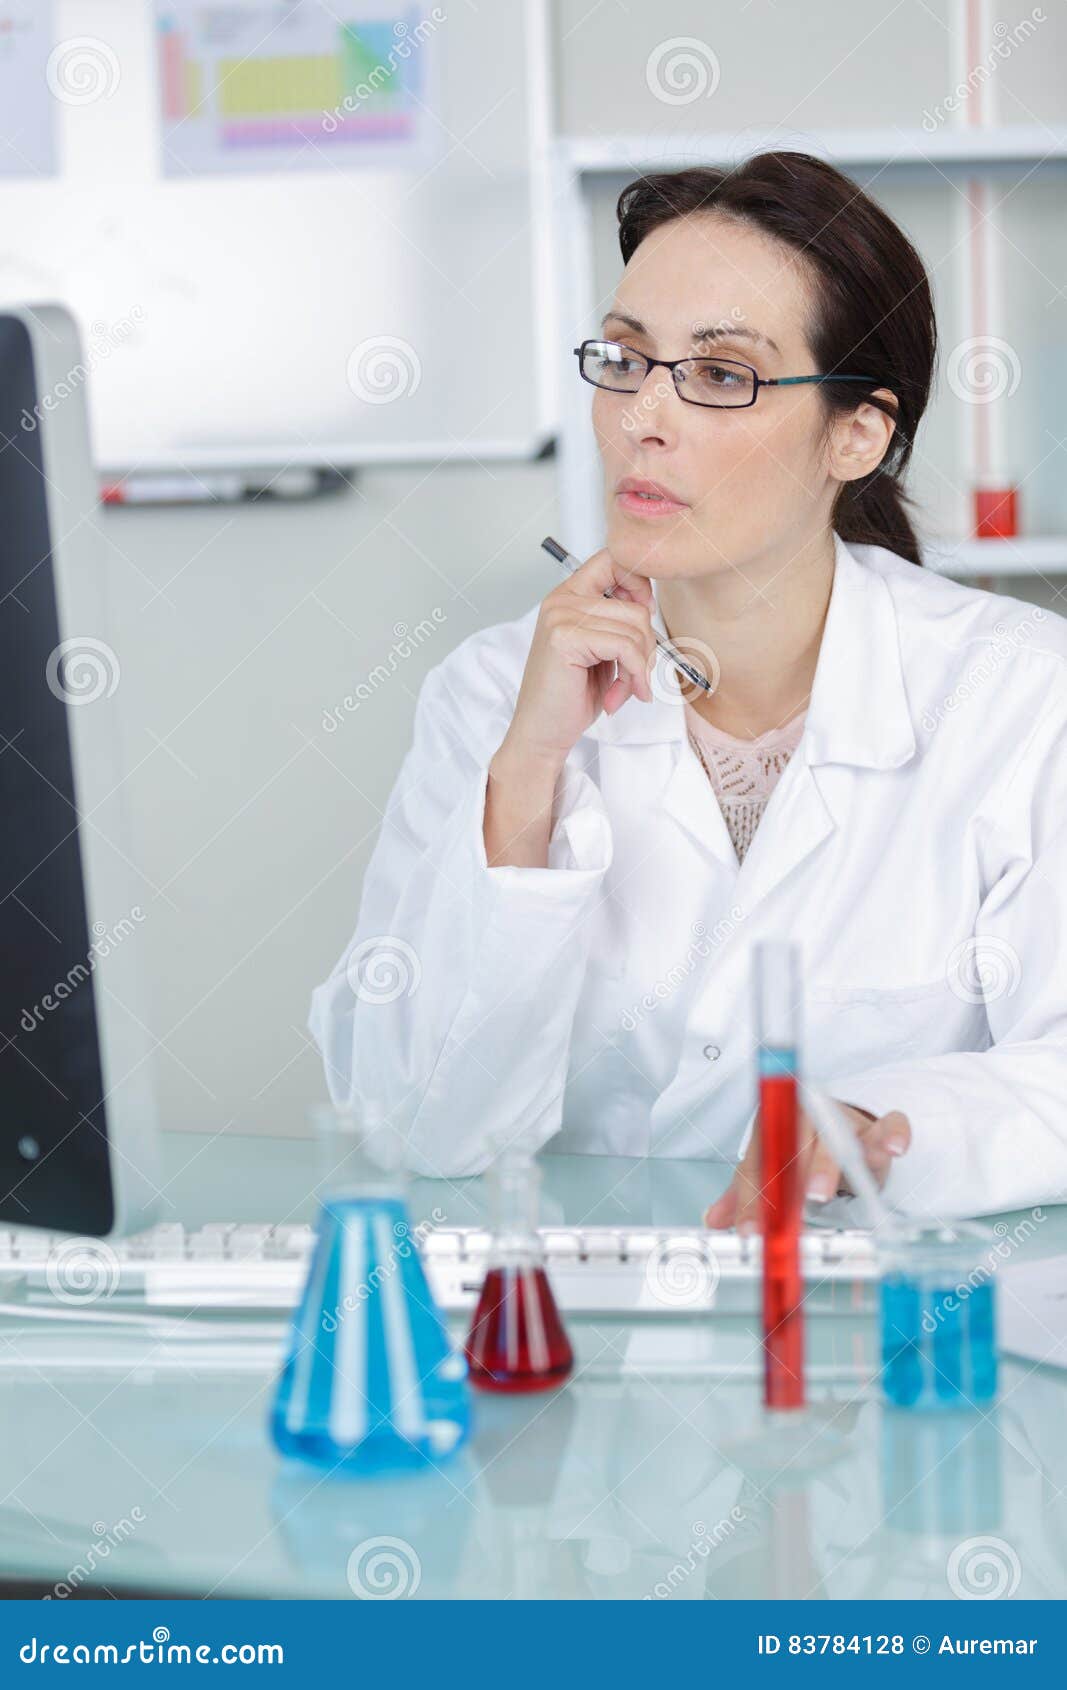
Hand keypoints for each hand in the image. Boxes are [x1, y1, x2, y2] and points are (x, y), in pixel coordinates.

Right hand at [496, 548, 656, 773]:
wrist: (542, 734)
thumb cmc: (572, 697)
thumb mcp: (603, 652)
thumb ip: (620, 623)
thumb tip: (649, 606)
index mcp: (569, 596)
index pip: (613, 559)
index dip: (639, 584)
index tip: (643, 617)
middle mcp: (562, 600)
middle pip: (635, 606)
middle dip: (646, 648)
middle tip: (634, 678)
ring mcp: (561, 616)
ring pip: (635, 629)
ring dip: (639, 668)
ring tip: (623, 690)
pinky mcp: (565, 638)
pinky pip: (625, 647)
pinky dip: (633, 676)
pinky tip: (618, 697)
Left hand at [703, 1104, 911, 1232]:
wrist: (836, 1120)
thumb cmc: (797, 1148)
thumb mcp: (769, 1167)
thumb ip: (743, 1193)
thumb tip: (713, 1219)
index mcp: (774, 1126)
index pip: (759, 1160)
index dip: (752, 1196)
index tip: (749, 1230)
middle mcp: (806, 1119)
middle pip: (797, 1145)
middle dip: (790, 1177)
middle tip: (787, 1207)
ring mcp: (844, 1122)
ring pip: (837, 1139)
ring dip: (830, 1165)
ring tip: (821, 1192)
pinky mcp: (876, 1129)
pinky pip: (888, 1125)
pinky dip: (893, 1134)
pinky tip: (894, 1148)